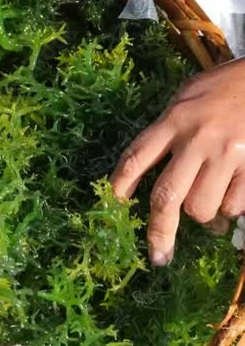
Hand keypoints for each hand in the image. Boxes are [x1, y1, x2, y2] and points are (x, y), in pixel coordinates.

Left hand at [111, 58, 244, 265]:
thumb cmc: (223, 88)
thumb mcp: (186, 98)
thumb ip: (167, 132)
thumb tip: (145, 175)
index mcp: (174, 120)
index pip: (135, 159)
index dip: (118, 188)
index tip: (112, 211)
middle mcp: (197, 139)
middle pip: (166, 196)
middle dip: (159, 232)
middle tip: (158, 257)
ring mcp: (228, 153)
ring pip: (201, 208)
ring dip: (202, 215)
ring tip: (208, 207)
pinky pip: (234, 205)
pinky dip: (230, 208)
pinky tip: (233, 193)